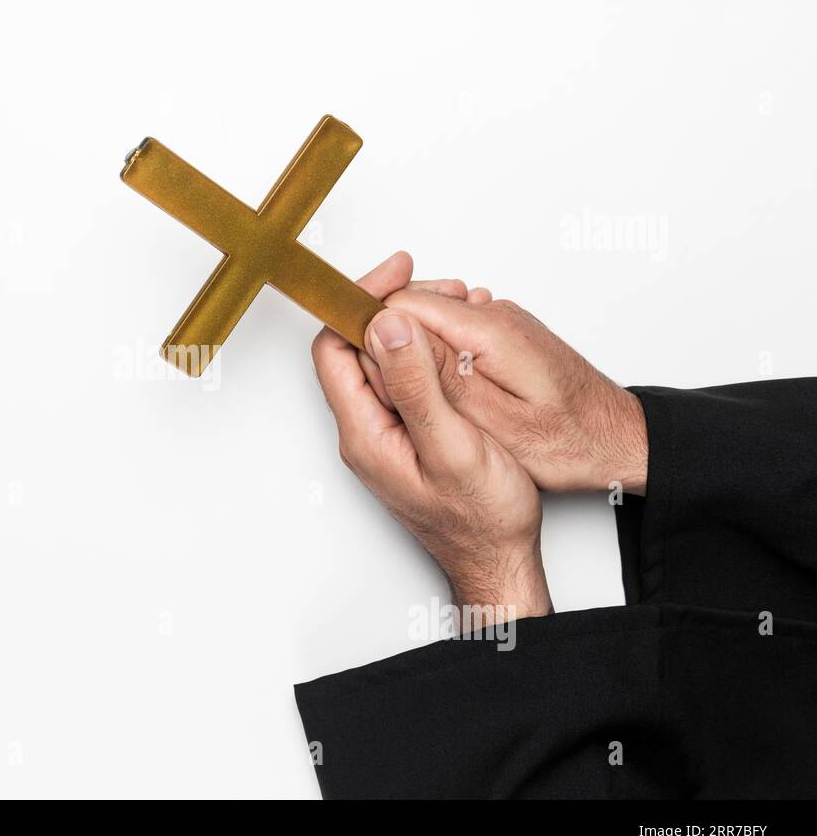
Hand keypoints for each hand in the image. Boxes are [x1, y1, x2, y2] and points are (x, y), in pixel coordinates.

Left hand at [312, 257, 551, 622]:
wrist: (499, 561)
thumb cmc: (482, 519)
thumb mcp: (453, 448)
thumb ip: (418, 387)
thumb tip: (387, 326)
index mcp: (364, 432)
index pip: (335, 346)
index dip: (360, 300)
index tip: (399, 274)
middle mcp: (364, 430)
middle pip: (355, 347)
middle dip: (392, 305)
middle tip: (440, 288)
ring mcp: (383, 434)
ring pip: (381, 361)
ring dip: (413, 327)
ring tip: (456, 309)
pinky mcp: (404, 436)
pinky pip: (402, 380)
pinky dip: (424, 352)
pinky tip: (456, 345)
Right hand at [377, 288, 647, 494]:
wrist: (619, 441)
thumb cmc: (568, 443)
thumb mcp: (495, 423)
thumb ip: (438, 376)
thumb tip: (388, 332)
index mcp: (487, 332)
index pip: (400, 304)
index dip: (365, 326)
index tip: (350, 359)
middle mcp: (492, 315)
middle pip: (410, 304)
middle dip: (383, 338)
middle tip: (377, 390)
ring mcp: (498, 321)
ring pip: (428, 317)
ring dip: (407, 348)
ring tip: (406, 396)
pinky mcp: (502, 334)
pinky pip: (450, 330)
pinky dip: (432, 354)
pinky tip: (438, 390)